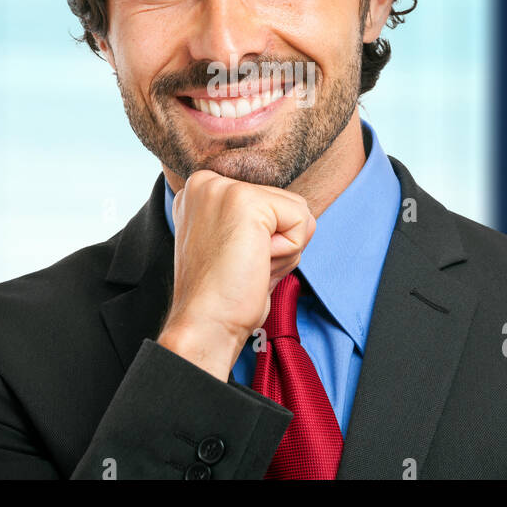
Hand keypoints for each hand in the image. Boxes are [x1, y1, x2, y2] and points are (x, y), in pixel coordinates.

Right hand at [156, 169, 315, 380]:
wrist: (205, 324)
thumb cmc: (224, 295)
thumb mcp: (236, 244)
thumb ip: (259, 221)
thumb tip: (303, 216)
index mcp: (202, 192)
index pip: (268, 202)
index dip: (267, 240)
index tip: (234, 261)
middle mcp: (208, 182)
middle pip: (285, 204)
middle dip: (279, 244)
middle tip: (243, 267)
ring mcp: (225, 188)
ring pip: (297, 211)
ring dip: (285, 249)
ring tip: (248, 266)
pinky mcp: (246, 200)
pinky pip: (302, 220)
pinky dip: (290, 252)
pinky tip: (256, 263)